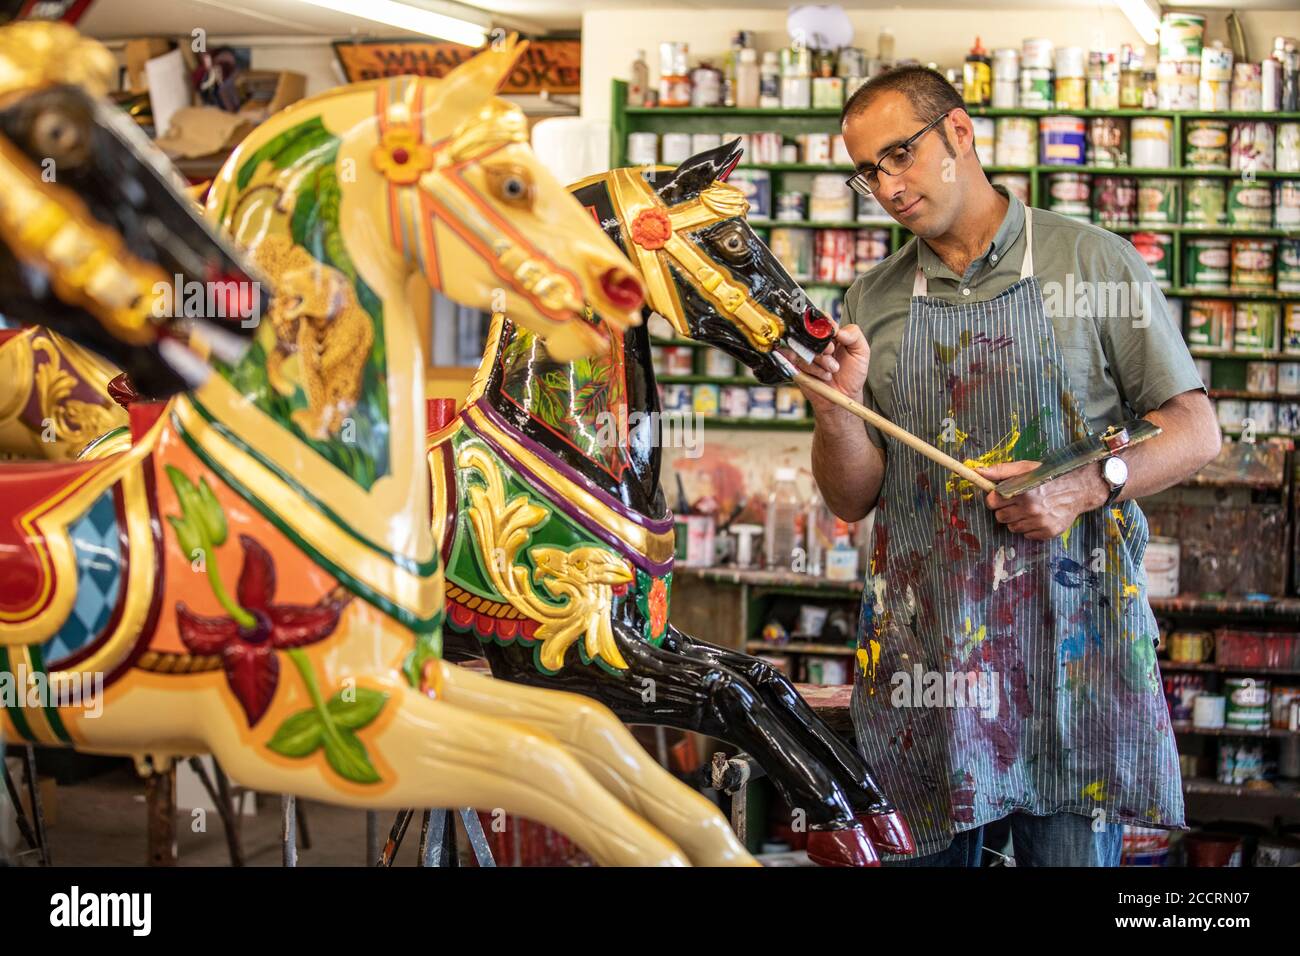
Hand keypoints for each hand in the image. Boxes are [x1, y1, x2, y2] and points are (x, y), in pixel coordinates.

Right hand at [778, 323, 869, 416]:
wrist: (844, 396)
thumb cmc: (853, 374)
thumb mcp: (862, 352)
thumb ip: (855, 334)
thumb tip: (838, 330)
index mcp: (830, 335)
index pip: (822, 320)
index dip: (825, 325)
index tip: (834, 336)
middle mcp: (816, 343)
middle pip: (809, 334)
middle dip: (823, 346)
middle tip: (832, 354)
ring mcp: (805, 355)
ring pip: (803, 349)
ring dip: (819, 362)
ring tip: (830, 372)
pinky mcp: (797, 367)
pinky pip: (795, 362)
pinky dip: (810, 369)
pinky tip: (821, 375)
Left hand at [978, 460, 1108, 540]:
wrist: (1079, 488)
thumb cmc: (1049, 476)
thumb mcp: (1025, 468)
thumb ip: (1000, 471)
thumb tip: (977, 472)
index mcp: (1023, 491)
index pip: (992, 502)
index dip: (995, 498)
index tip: (1001, 495)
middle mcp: (1031, 508)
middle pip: (1000, 517)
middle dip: (1004, 510)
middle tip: (1017, 502)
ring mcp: (1040, 522)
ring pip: (1012, 528)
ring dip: (1016, 519)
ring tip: (1029, 508)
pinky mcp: (1048, 532)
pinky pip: (1027, 535)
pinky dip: (1029, 527)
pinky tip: (1038, 516)